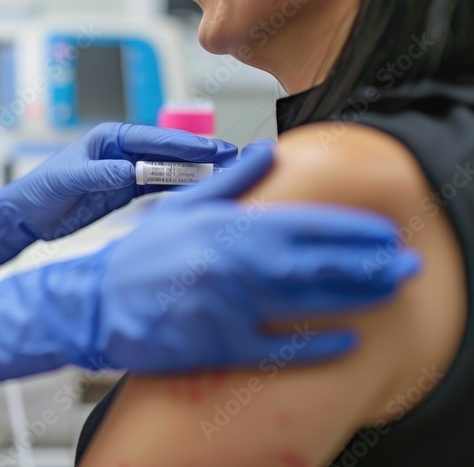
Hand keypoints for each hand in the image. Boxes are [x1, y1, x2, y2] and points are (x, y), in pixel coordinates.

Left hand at [0, 123, 237, 265]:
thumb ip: (100, 175)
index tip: (209, 148)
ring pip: (167, 167)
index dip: (182, 143)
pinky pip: (158, 185)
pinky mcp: (125, 190)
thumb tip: (130, 172)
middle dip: (198, 152)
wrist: (28, 214)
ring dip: (194, 170)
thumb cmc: (41, 190)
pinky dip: (179, 186)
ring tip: (226, 171)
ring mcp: (126, 170)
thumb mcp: (69, 180)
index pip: (150, 139)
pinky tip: (201, 188)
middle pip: (166, 150)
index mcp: (107, 139)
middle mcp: (120, 150)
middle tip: (232, 155)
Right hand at [0, 146, 420, 387]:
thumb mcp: (182, 206)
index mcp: (225, 226)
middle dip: (368, 262)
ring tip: (389, 291)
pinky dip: (318, 346)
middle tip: (405, 263)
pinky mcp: (219, 344)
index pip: (303, 223)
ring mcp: (227, 306)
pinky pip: (279, 348)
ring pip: (307, 301)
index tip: (383, 231)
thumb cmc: (139, 258)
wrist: (95, 303)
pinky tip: (348, 341)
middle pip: (316, 261)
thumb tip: (267, 151)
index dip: (350, 229)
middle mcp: (231, 263)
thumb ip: (231, 180)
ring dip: (356, 296)